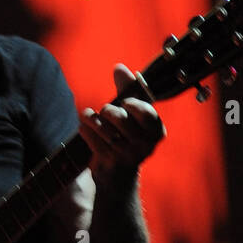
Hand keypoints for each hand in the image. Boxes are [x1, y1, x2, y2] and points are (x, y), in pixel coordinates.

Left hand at [78, 63, 165, 183]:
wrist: (118, 174)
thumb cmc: (126, 136)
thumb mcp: (132, 114)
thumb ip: (127, 89)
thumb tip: (119, 68)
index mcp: (157, 132)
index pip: (145, 112)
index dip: (131, 104)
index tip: (125, 103)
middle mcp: (145, 145)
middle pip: (120, 118)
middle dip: (108, 110)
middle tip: (106, 112)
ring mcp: (126, 155)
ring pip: (103, 127)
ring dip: (92, 118)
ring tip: (91, 118)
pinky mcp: (108, 161)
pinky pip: (90, 136)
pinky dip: (85, 128)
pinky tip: (85, 128)